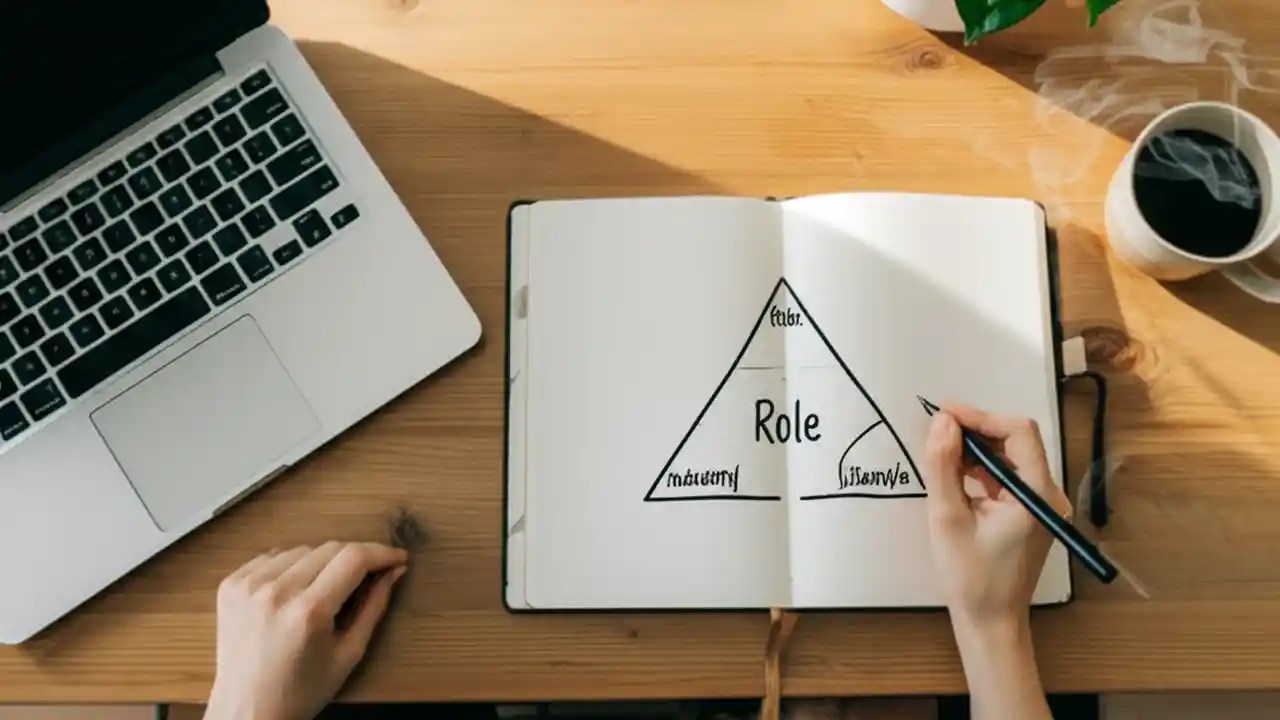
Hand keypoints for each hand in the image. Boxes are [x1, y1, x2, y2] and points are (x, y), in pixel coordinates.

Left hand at [205, 542, 408, 719]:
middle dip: (355, 559)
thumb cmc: (302, 690)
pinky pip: (273, 557)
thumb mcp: (349, 654)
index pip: (354, 558)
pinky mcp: (231, 585)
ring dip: (322, 562)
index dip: (381, 552)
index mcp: (308, 613)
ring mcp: (248, 586)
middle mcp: (276, 593)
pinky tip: (294, 591)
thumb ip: (374, 606)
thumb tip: (395, 570)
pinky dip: (291, 566)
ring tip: (324, 590)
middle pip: (330, 548)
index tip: (397, 558)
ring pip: (302, 549)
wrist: (247, 711)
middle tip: (365, 578)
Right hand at [924, 405, 1069, 631]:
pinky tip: (954, 473)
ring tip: (940, 451)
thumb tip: (941, 422)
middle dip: (976, 430)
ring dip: (976, 449)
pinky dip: (981, 469)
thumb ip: (943, 466)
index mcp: (1036, 494)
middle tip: (937, 429)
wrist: (990, 622)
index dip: (981, 416)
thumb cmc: (970, 577)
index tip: (945, 414)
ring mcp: (1040, 504)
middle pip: (1016, 441)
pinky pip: (1006, 477)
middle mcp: (1047, 494)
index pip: (1019, 432)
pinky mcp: (1029, 513)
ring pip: (1009, 457)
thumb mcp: (947, 518)